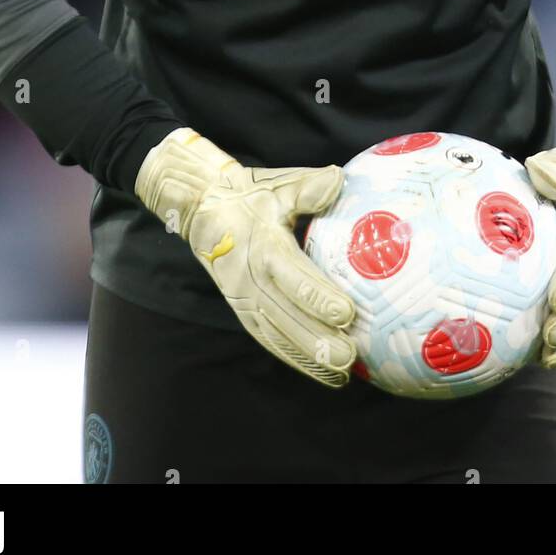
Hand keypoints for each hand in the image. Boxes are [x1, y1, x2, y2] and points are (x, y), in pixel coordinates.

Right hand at [135, 128, 356, 387]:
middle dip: (317, 340)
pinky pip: (270, 340)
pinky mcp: (244, 312)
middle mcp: (249, 278)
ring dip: (309, 358)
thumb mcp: (278, 185)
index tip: (347, 312)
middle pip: (285, 315)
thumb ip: (309, 187)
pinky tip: (326, 376)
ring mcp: (244, 299)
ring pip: (277, 335)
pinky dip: (296, 359)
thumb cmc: (252, 195)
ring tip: (343, 374)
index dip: (317, 296)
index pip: (292, 275)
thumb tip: (339, 178)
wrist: (205, 210)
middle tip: (350, 355)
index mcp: (262, 245)